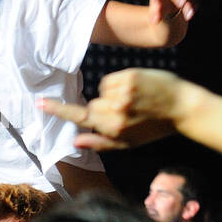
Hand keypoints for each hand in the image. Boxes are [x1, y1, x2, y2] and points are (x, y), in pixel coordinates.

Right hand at [37, 68, 187, 150]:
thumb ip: (100, 143)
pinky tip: (137, 89)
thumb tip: (75, 141)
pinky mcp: (130, 77)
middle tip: (128, 112)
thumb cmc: (154, 128)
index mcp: (114, 130)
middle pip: (92, 105)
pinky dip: (120, 83)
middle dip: (103, 108)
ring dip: (113, 94)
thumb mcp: (128, 143)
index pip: (80, 118)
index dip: (57, 110)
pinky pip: (111, 79)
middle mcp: (116, 111)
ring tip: (136, 101)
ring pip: (102, 90)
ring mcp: (123, 93)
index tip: (39, 102)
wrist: (183, 108)